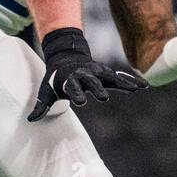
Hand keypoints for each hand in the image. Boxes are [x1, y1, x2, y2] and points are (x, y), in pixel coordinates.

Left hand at [29, 27, 147, 120]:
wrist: (66, 57)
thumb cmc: (56, 79)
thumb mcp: (46, 90)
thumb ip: (42, 105)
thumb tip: (31, 120)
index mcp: (69, 80)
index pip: (72, 88)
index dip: (76, 93)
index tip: (82, 102)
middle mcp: (85, 75)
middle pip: (92, 82)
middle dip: (97, 89)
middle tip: (103, 98)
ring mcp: (97, 73)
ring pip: (111, 78)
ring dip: (123, 84)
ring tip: (137, 90)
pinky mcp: (107, 74)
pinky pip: (121, 78)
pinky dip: (132, 82)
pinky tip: (144, 86)